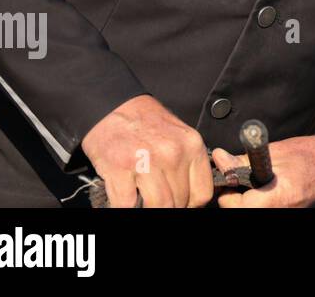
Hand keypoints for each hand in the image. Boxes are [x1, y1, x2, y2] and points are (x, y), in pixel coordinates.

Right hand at [81, 94, 213, 207]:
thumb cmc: (147, 124)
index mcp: (192, 146)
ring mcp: (147, 162)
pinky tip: (126, 195)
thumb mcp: (179, 136)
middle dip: (168, 207)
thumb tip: (190, 198)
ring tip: (142, 200)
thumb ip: (188, 164)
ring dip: (148, 209)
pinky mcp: (120, 168)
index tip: (181, 204)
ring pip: (158, 207)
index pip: (202, 193)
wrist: (112, 107)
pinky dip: (126, 206)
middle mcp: (173, 154)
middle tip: (157, 201)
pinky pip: (127, 205)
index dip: (190, 205)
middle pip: (179, 203)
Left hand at [211, 135, 314, 207]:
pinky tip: (258, 189)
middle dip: (233, 197)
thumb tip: (219, 160)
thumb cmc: (308, 154)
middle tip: (235, 178)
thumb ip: (243, 160)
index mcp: (279, 195)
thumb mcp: (274, 152)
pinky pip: (261, 210)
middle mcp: (281, 211)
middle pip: (241, 212)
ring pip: (249, 212)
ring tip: (248, 182)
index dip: (228, 192)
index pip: (237, 206)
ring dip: (243, 200)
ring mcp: (284, 214)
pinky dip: (255, 202)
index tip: (228, 175)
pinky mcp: (285, 213)